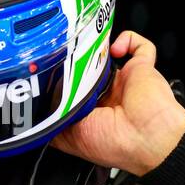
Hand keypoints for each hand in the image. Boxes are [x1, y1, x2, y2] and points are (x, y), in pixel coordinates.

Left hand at [51, 30, 184, 175]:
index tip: (48, 72)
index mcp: (91, 112)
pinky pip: (136, 43)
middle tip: (65, 53)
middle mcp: (106, 95)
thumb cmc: (115, 145)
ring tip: (87, 47)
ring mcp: (124, 80)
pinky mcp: (141, 67)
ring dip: (97, 46)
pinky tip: (115, 48)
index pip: (72, 88)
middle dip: (75, 58)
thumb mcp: (69, 138)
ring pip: (107, 51)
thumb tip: (37, 111)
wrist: (147, 138)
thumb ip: (54, 118)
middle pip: (86, 66)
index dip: (61, 80)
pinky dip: (128, 39)